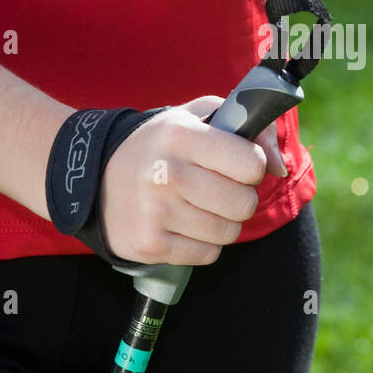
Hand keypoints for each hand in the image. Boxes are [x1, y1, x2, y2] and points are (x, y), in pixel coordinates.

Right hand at [99, 96, 285, 266]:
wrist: (91, 177)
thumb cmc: (158, 146)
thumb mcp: (197, 117)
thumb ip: (249, 126)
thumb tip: (280, 167)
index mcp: (180, 135)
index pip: (251, 163)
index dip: (252, 165)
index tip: (237, 164)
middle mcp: (166, 173)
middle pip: (244, 203)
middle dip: (240, 198)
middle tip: (219, 189)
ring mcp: (156, 212)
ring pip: (228, 232)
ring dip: (223, 222)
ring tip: (200, 206)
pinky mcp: (150, 245)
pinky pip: (208, 254)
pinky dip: (204, 243)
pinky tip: (184, 225)